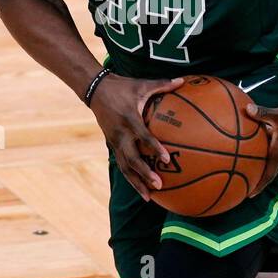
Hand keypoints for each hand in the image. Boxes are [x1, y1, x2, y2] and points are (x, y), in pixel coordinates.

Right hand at [89, 74, 184, 201]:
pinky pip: (122, 165)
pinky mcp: (112, 145)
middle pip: (132, 159)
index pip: (143, 136)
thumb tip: (183, 81)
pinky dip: (131, 178)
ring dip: (136, 183)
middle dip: (145, 174)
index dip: (154, 148)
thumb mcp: (142, 84)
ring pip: (125, 167)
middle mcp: (121, 134)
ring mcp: (115, 141)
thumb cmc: (122, 87)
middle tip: (159, 185)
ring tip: (149, 197)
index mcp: (129, 118)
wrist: (95, 90)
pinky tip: (141, 190)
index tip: (166, 159)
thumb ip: (163, 84)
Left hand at [243, 100, 277, 195]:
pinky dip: (268, 150)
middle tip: (245, 184)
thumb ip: (262, 113)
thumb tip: (246, 109)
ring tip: (250, 165)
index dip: (258, 186)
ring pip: (274, 160)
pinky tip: (261, 141)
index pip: (268, 174)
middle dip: (258, 178)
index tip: (249, 195)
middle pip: (269, 171)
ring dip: (263, 164)